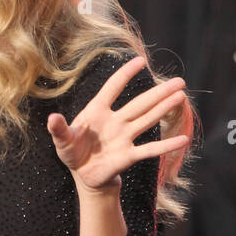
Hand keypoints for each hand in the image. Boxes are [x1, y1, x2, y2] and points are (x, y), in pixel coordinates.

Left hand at [45, 59, 189, 193]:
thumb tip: (52, 118)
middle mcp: (115, 121)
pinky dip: (165, 146)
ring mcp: (124, 138)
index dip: (125, 74)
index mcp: (97, 112)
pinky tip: (183, 140)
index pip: (113, 88)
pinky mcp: (129, 156)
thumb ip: (58, 130)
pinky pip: (149, 149)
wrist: (84, 175)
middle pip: (140, 104)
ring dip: (164, 109)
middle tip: (179, 81)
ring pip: (147, 120)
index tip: (140, 60)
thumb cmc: (73, 153)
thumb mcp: (62, 142)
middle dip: (158, 93)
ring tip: (181, 96)